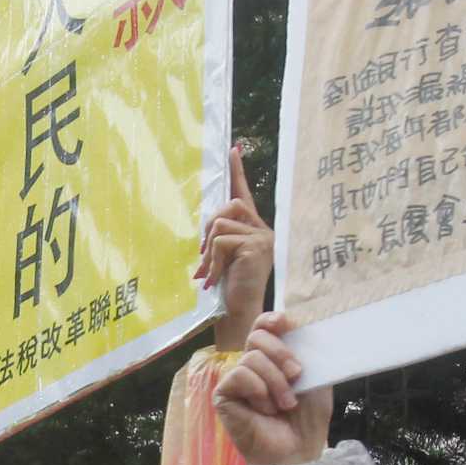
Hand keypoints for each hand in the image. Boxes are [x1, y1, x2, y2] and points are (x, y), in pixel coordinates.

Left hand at [196, 145, 271, 349]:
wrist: (241, 315)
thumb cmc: (230, 291)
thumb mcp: (223, 259)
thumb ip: (219, 239)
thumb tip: (207, 227)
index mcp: (255, 230)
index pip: (244, 195)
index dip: (237, 171)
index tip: (233, 148)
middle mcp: (264, 230)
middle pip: (229, 205)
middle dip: (209, 228)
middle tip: (202, 256)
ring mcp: (262, 238)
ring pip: (222, 224)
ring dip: (208, 251)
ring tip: (208, 274)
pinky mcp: (256, 246)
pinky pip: (221, 241)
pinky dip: (211, 261)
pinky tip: (212, 280)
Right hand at [215, 315, 335, 464]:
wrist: (298, 450)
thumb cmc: (308, 419)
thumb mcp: (317, 379)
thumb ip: (308, 353)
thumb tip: (301, 326)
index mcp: (273, 358)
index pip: (262, 327)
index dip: (270, 319)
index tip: (285, 322)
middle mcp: (253, 365)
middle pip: (257, 336)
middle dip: (280, 353)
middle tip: (297, 375)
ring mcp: (236, 380)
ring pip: (251, 358)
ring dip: (274, 381)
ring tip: (285, 404)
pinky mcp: (224, 395)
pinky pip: (239, 376)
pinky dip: (258, 391)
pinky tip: (265, 409)